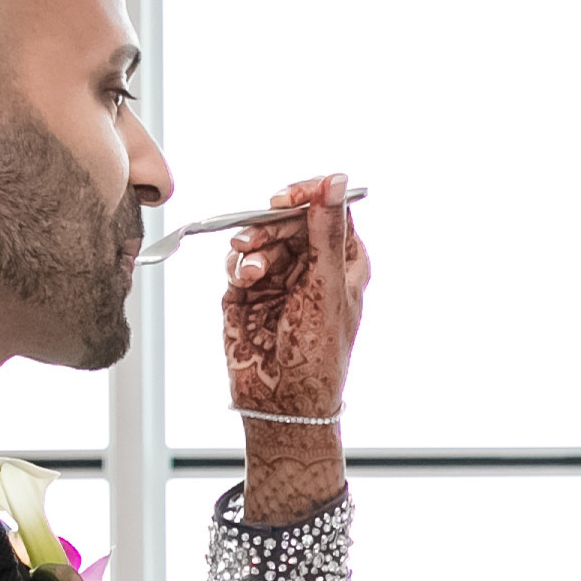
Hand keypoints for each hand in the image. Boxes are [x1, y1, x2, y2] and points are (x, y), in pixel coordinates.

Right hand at [221, 176, 366, 420]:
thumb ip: (325, 230)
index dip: (306, 197)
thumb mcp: (326, 285)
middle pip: (287, 219)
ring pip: (260, 237)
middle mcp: (311, 264)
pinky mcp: (248, 292)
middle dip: (269, 226)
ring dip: (251, 247)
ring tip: (250, 271)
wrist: (282, 401)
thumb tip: (336, 180)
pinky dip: (238, 265)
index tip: (283, 200)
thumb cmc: (317, 354)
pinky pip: (239, 261)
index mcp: (342, 260)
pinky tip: (244, 282)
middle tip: (255, 238)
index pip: (327, 208)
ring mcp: (278, 277)